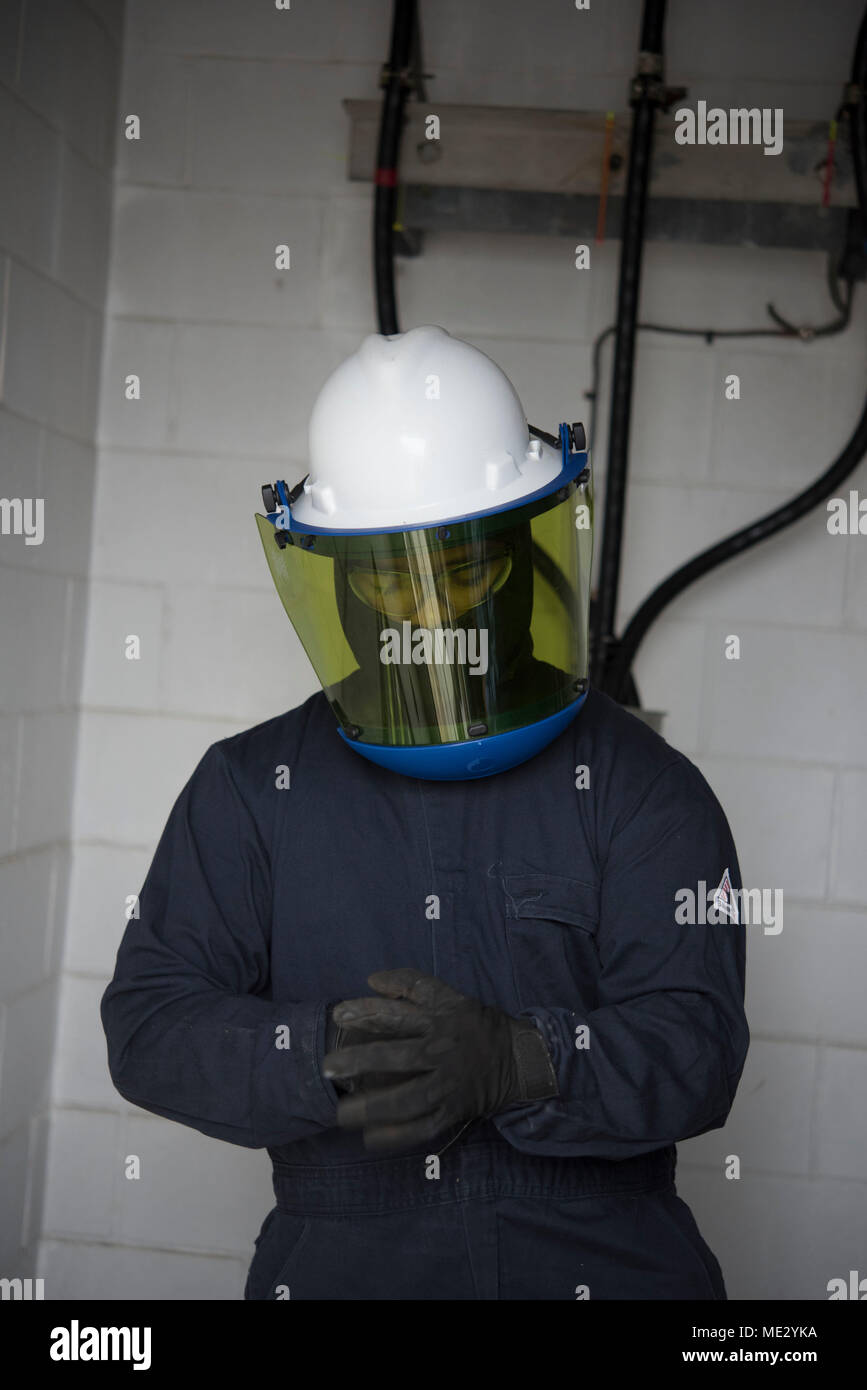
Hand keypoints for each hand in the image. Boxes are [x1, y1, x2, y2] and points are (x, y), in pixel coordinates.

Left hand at [322, 969, 557, 1151]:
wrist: (520, 1059)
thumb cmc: (477, 1025)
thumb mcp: (450, 996)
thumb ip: (412, 984)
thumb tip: (372, 979)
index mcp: (440, 1020)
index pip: (399, 1014)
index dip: (367, 1012)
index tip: (338, 1016)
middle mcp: (442, 1052)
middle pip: (398, 1057)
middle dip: (361, 1061)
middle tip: (328, 1067)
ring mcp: (448, 1085)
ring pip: (408, 1098)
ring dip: (373, 1107)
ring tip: (342, 1113)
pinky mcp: (453, 1111)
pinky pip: (423, 1126)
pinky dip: (397, 1135)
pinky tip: (370, 1138)